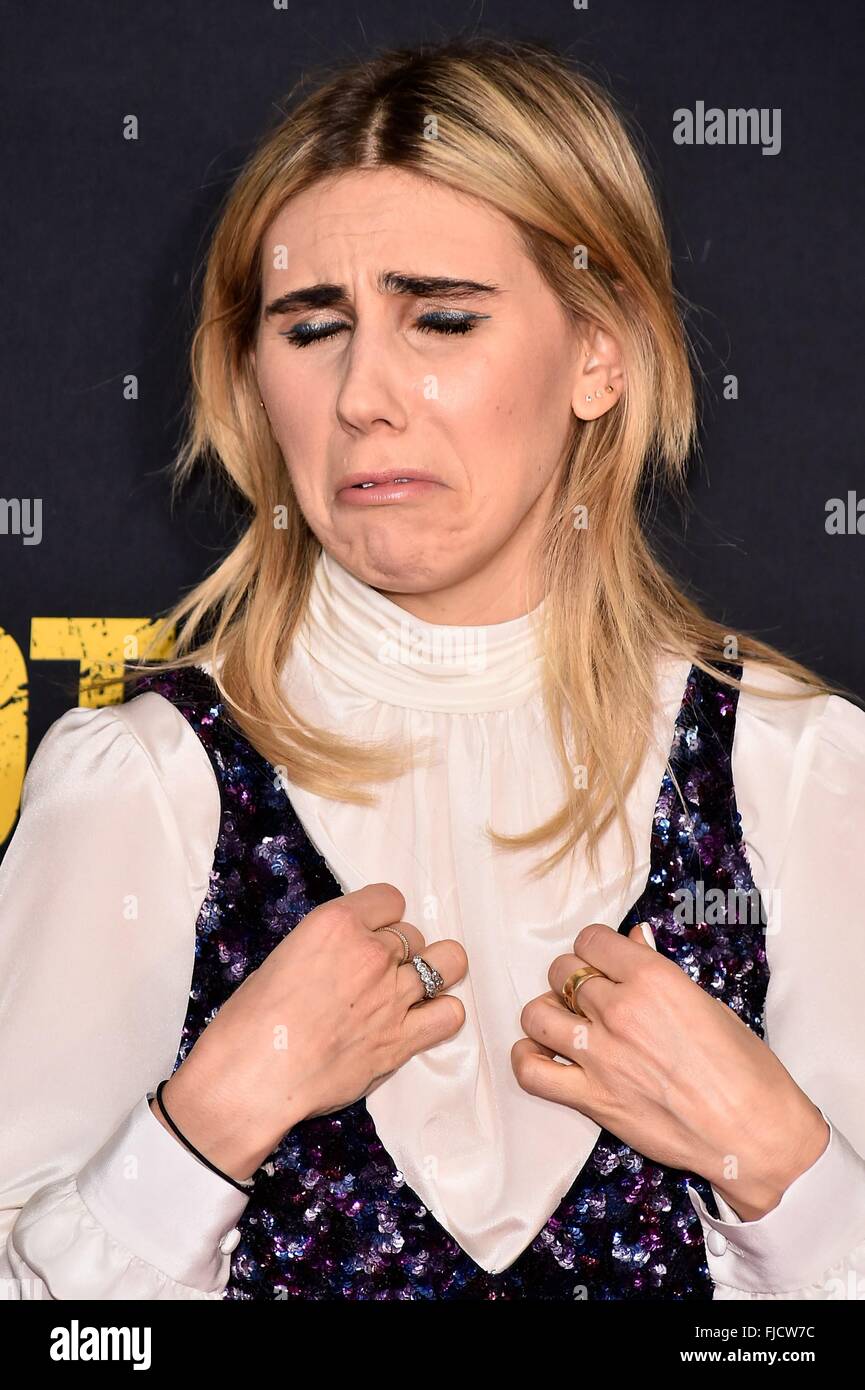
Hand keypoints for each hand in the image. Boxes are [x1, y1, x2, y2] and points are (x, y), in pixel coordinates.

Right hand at [154, 883, 467, 1181]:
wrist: (252, 1077)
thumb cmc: (249, 1021)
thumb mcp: (283, 958)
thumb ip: (327, 949)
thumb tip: (344, 957)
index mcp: (337, 924)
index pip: (390, 898)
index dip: (382, 918)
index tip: (371, 934)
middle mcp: (372, 953)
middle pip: (413, 933)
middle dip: (400, 950)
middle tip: (376, 974)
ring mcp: (392, 995)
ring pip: (448, 962)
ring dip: (434, 972)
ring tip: (414, 988)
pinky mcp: (402, 1039)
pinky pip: (450, 1014)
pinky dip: (442, 1014)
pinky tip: (423, 1020)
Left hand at [511, 921, 828, 1218]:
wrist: (754, 1133)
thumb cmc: (744, 1069)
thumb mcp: (706, 1003)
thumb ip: (659, 971)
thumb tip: (635, 940)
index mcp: (653, 979)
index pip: (592, 941)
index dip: (595, 949)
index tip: (602, 962)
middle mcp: (620, 1011)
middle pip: (562, 972)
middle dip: (572, 978)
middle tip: (589, 995)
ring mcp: (601, 1056)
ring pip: (537, 1014)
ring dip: (547, 1013)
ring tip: (564, 1022)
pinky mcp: (593, 1099)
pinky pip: (532, 1071)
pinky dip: (527, 1059)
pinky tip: (542, 1054)